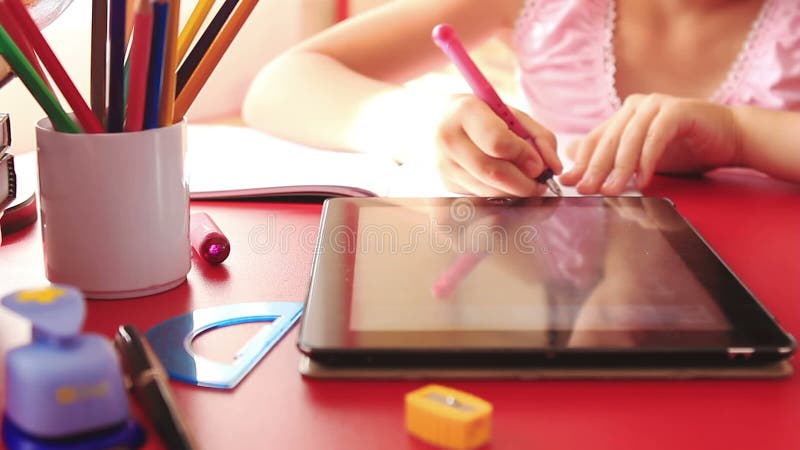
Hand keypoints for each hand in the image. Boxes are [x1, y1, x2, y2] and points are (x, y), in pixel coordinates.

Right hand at [435, 94, 562, 196]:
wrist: (443, 120)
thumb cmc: (487, 116)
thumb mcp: (514, 115)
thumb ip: (539, 138)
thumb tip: (553, 168)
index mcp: (465, 111)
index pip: (497, 142)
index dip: (524, 157)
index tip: (540, 165)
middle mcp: (448, 139)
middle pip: (492, 172)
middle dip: (524, 183)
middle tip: (540, 183)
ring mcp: (443, 164)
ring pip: (488, 190)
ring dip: (514, 192)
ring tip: (527, 182)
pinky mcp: (446, 183)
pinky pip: (481, 196)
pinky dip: (501, 194)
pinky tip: (507, 184)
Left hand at [560, 94, 741, 194]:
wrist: (729, 137)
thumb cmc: (685, 149)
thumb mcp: (641, 157)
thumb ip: (611, 156)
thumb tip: (572, 155)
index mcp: (624, 115)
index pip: (596, 140)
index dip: (582, 162)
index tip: (569, 183)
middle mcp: (637, 106)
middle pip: (609, 140)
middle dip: (595, 168)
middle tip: (585, 190)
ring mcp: (657, 105)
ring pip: (629, 140)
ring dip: (619, 168)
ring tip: (610, 191)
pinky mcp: (677, 111)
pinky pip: (655, 138)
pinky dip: (647, 161)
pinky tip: (641, 181)